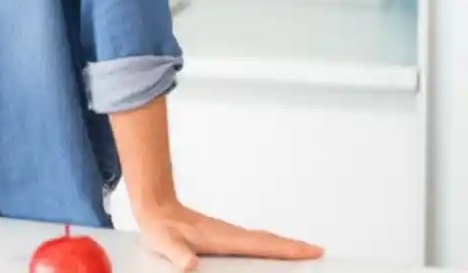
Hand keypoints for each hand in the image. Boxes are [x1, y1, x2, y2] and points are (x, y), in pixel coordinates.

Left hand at [137, 203, 323, 270]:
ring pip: (262, 241)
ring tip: (304, 252)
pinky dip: (269, 245)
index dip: (287, 249)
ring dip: (284, 246)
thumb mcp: (165, 243)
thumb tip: (190, 265)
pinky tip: (271, 250)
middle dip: (294, 247)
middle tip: (318, 251)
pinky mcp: (223, 238)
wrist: (155, 209)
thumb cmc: (160, 228)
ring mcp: (228, 235)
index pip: (261, 245)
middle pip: (269, 241)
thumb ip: (177, 255)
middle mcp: (230, 235)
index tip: (312, 250)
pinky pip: (253, 242)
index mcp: (223, 238)